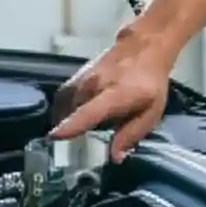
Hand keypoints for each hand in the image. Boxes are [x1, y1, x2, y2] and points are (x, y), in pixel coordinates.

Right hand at [48, 21, 178, 161]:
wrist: (144, 49)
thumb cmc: (150, 84)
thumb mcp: (151, 112)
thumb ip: (131, 134)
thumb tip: (114, 157)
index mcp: (115, 95)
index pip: (89, 111)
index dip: (71, 125)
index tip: (54, 137)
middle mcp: (93, 85)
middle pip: (71, 114)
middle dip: (71, 132)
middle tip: (76, 150)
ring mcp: (82, 78)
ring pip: (65, 106)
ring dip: (67, 121)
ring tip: (75, 134)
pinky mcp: (75, 76)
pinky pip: (63, 98)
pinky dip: (64, 110)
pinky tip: (73, 119)